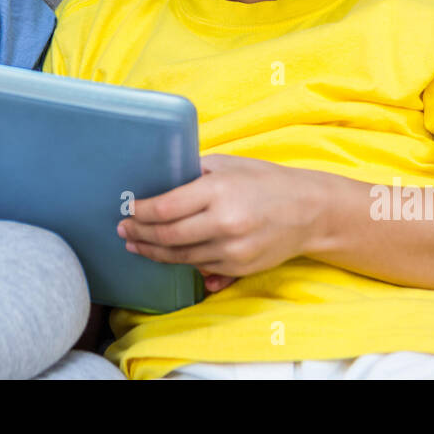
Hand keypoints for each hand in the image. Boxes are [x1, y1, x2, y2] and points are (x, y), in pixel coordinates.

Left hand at [117, 154, 315, 282]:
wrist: (309, 211)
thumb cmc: (265, 180)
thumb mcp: (228, 165)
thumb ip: (193, 174)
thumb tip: (157, 186)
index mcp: (219, 192)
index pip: (166, 208)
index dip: (141, 211)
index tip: (128, 208)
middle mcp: (225, 223)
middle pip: (167, 236)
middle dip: (140, 234)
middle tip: (123, 230)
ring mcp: (232, 250)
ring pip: (180, 257)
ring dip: (153, 252)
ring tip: (136, 244)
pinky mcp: (239, 268)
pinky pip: (200, 267)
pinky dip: (179, 261)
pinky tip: (164, 254)